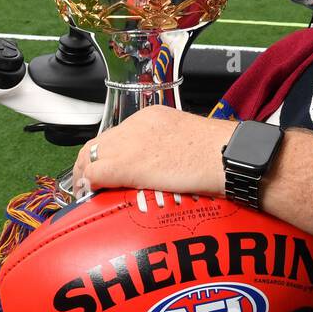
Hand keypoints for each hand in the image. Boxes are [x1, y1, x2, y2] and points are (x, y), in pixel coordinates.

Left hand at [71, 104, 232, 198]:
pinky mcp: (128, 164)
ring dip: (85, 174)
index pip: (116, 134)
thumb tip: (162, 165)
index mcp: (152, 116)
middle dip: (89, 163)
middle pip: (99, 143)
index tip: (105, 168)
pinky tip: (90, 194)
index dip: (106, 153)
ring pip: (90, 156)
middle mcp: (136, 124)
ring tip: (87, 192)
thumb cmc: (220, 152)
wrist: (227, 156)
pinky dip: (88, 184)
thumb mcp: (189, 140)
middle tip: (89, 184)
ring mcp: (130, 143)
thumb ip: (168, 146)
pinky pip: (95, 173)